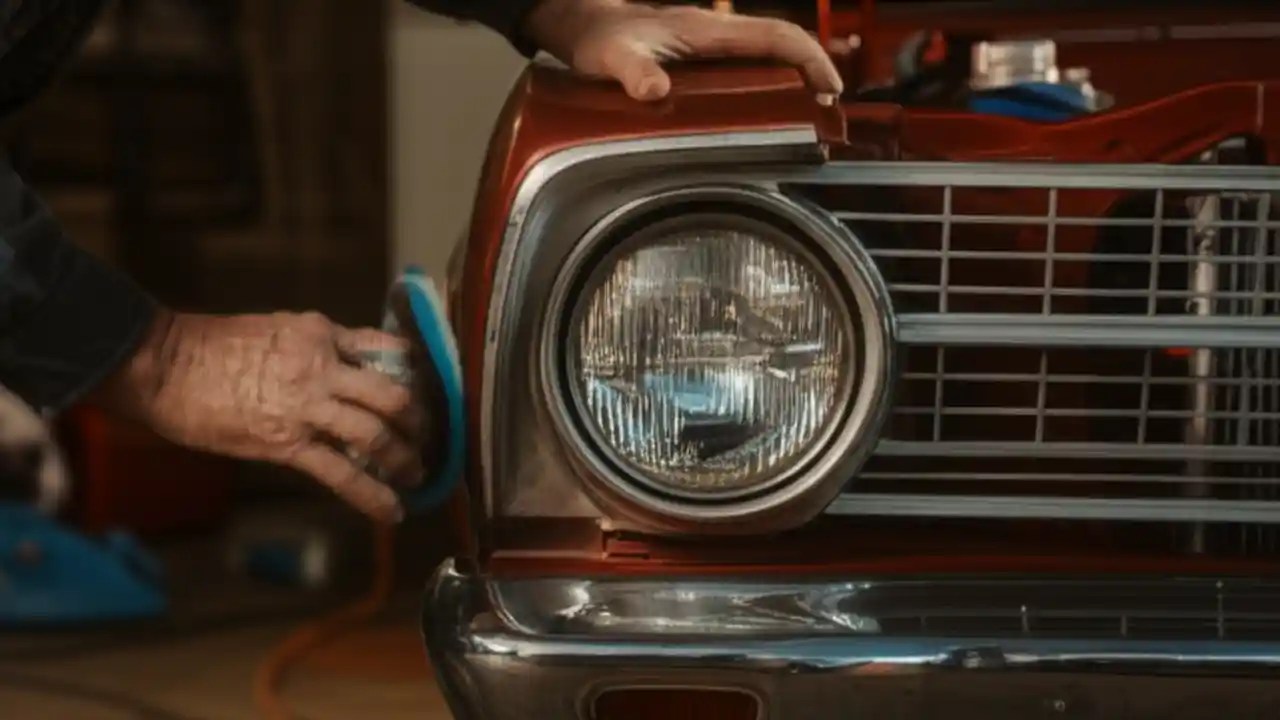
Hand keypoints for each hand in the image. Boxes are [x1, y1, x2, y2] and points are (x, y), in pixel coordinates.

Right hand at [93, 310, 422, 522]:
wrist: (163, 365)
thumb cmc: (206, 347)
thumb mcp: (275, 329)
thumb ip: (314, 348)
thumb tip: (341, 373)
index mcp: (320, 333)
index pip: (385, 347)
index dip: (411, 372)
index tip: (422, 391)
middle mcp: (323, 366)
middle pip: (393, 394)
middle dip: (418, 420)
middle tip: (427, 437)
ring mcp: (307, 406)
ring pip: (376, 434)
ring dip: (404, 458)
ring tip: (414, 473)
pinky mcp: (288, 444)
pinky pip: (342, 474)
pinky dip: (373, 496)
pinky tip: (392, 512)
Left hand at [525, 0, 842, 101]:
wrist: (582, 27)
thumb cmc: (599, 39)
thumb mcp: (611, 57)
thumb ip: (633, 72)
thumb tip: (655, 90)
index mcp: (708, 31)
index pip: (776, 34)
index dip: (809, 57)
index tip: (830, 86)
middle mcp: (717, 35)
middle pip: (781, 44)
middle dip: (813, 71)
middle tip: (830, 108)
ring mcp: (712, 47)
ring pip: (768, 56)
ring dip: (796, 79)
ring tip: (813, 114)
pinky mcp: (703, 62)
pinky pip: (749, 68)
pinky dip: (771, 85)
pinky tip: (772, 112)